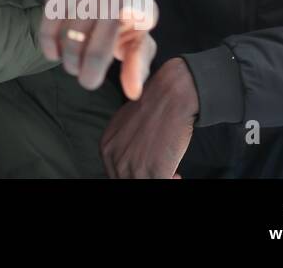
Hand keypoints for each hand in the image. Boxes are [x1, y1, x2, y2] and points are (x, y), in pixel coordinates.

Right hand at [39, 0, 158, 99]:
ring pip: (73, 37)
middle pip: (100, 44)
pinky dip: (50, 47)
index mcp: (141, 5)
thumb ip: (137, 64)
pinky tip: (55, 53)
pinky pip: (50, 27)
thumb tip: (133, 93)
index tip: (125, 35)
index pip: (142, 15)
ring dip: (70, 60)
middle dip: (90, 69)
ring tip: (73, 65)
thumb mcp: (134, 37)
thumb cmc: (116, 16)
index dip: (137, 19)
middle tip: (87, 81)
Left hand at [99, 57, 197, 177]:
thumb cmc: (153, 108)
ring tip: (172, 175)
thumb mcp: (125, 125)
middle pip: (126, 180)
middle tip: (165, 175)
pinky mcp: (153, 172)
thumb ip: (122, 144)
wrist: (170, 97)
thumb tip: (131, 158)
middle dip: (146, 178)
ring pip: (142, 183)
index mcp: (106, 146)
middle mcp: (114, 158)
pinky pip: (160, 184)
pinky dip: (170, 181)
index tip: (147, 170)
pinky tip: (177, 175)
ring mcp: (132, 166)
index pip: (115, 172)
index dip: (133, 174)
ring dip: (159, 180)